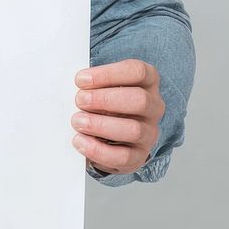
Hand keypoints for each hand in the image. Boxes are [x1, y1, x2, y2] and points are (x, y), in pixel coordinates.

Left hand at [70, 59, 163, 174]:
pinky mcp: (139, 156)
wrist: (106, 133)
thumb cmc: (102, 101)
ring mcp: (149, 132)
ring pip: (134, 129)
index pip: (137, 71)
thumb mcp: (100, 85)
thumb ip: (91, 82)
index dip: (108, 74)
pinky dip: (98, 150)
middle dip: (105, 99)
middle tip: (80, 100)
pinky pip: (124, 157)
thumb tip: (75, 84)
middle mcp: (153, 106)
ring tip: (78, 121)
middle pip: (140, 99)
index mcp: (147, 81)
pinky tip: (81, 141)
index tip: (81, 80)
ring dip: (100, 125)